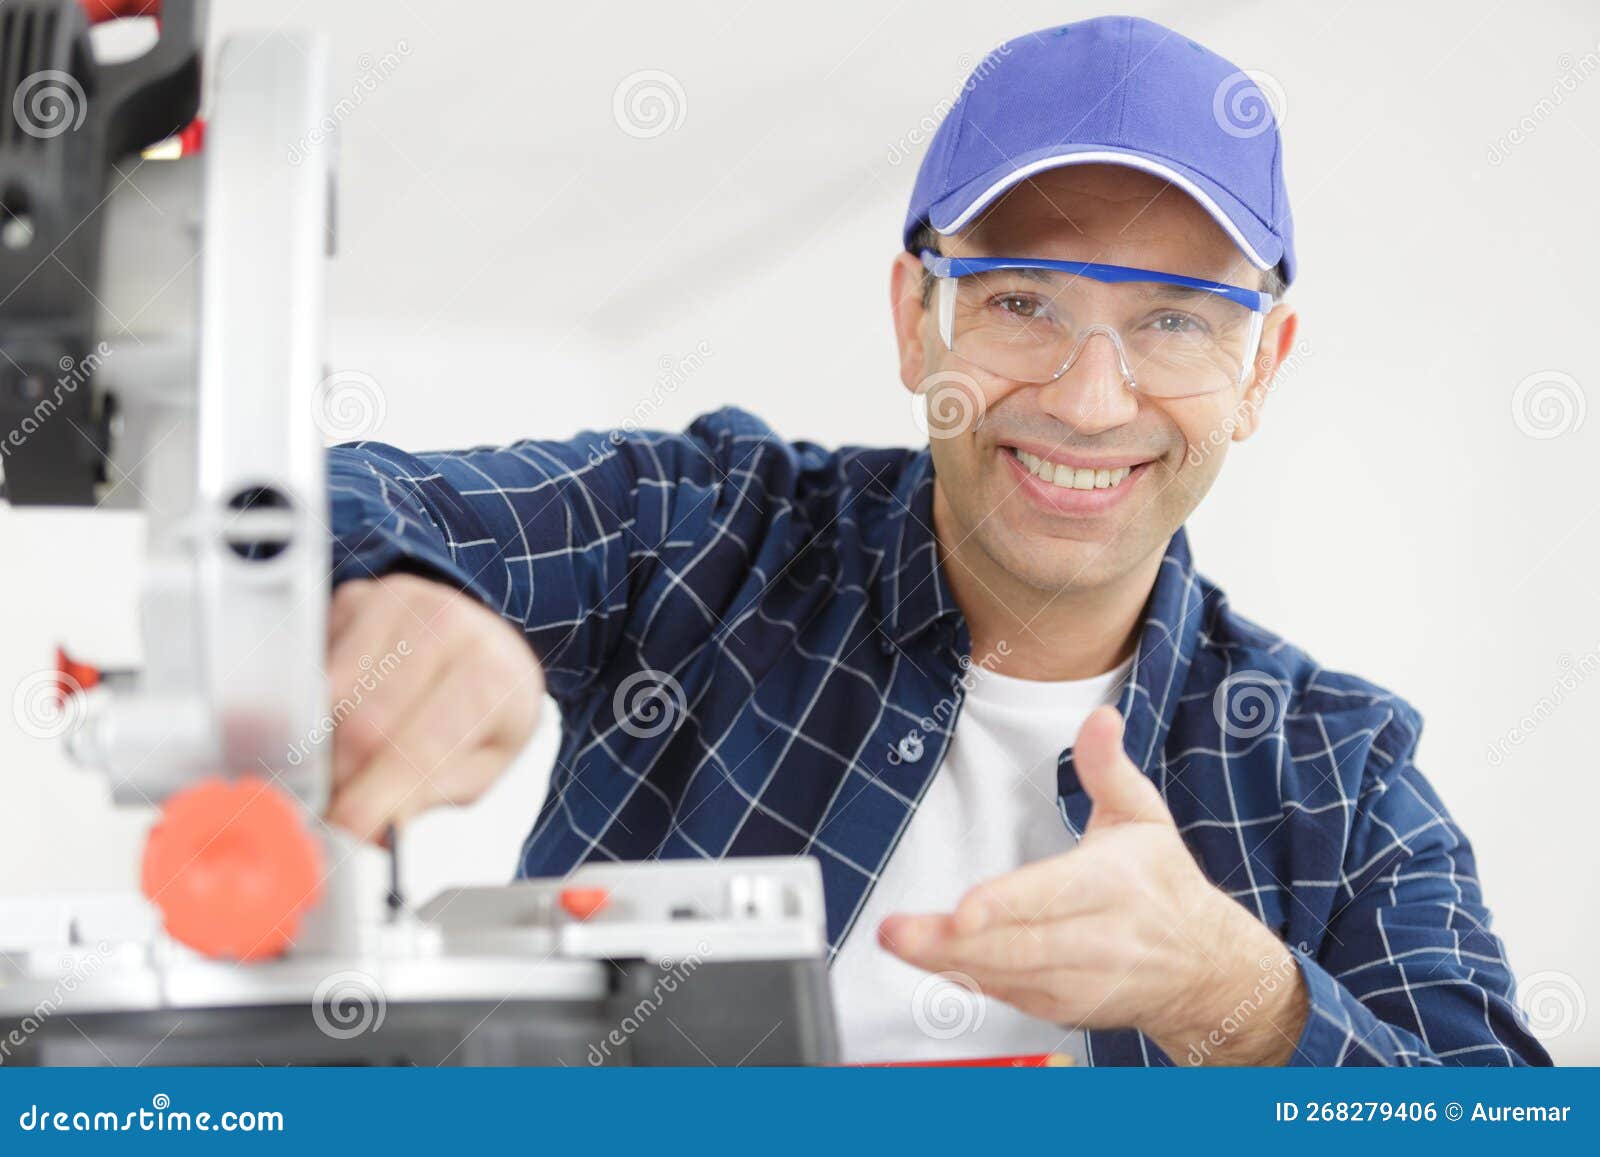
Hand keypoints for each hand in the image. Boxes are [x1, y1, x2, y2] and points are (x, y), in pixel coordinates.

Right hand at [322, 574, 543, 841]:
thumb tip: (370, 835)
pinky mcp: (357, 597)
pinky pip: (313, 661)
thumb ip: (432, 797)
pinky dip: (311, 704)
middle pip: (364, 722)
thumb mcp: (484, 763)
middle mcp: (450, 627)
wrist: (491, 643)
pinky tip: (330, 723)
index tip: (341, 835)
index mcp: (493, 677)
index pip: (420, 749)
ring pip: (330, 693)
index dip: (372, 800)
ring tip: (329, 772)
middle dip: (339, 779)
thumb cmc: (486, 712)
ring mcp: (399, 603)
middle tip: (327, 812)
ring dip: (318, 745)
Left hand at [879, 705, 1307, 1064]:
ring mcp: (1081, 981)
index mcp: (1114, 884)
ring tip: (896, 942)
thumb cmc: (1162, 883)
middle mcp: (1099, 939)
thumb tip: (1099, 717)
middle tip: (894, 931)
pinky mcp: (1063, 1007)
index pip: (1054, 896)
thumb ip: (1108, 767)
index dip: (1006, 905)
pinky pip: (1006, 996)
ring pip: (1007, 976)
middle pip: (1018, 945)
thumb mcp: (1144, 816)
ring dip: (946, 963)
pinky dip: (967, 980)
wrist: (1206, 968)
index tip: (963, 910)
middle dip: (951, 941)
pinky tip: (928, 960)